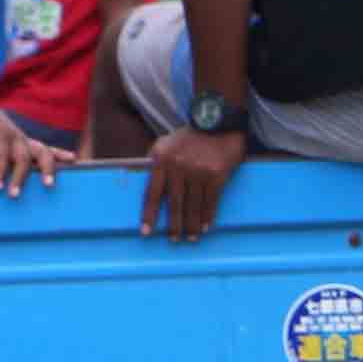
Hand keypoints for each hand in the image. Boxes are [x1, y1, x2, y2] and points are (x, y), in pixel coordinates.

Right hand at [0, 97, 63, 196]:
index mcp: (23, 145)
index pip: (46, 151)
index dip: (60, 156)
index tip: (74, 161)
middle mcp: (21, 141)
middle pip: (43, 153)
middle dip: (49, 169)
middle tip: (50, 186)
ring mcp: (11, 137)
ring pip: (23, 158)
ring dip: (20, 178)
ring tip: (14, 195)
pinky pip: (2, 155)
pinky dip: (0, 170)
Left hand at [140, 122, 247, 241]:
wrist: (217, 121)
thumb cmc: (189, 137)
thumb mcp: (165, 143)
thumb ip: (154, 162)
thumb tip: (146, 185)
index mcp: (161, 159)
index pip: (152, 193)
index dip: (149, 214)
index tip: (146, 232)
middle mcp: (178, 166)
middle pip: (174, 203)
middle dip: (173, 225)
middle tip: (173, 240)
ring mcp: (198, 171)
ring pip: (193, 205)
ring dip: (192, 225)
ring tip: (191, 238)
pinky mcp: (216, 175)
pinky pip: (211, 201)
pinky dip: (208, 216)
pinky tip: (206, 227)